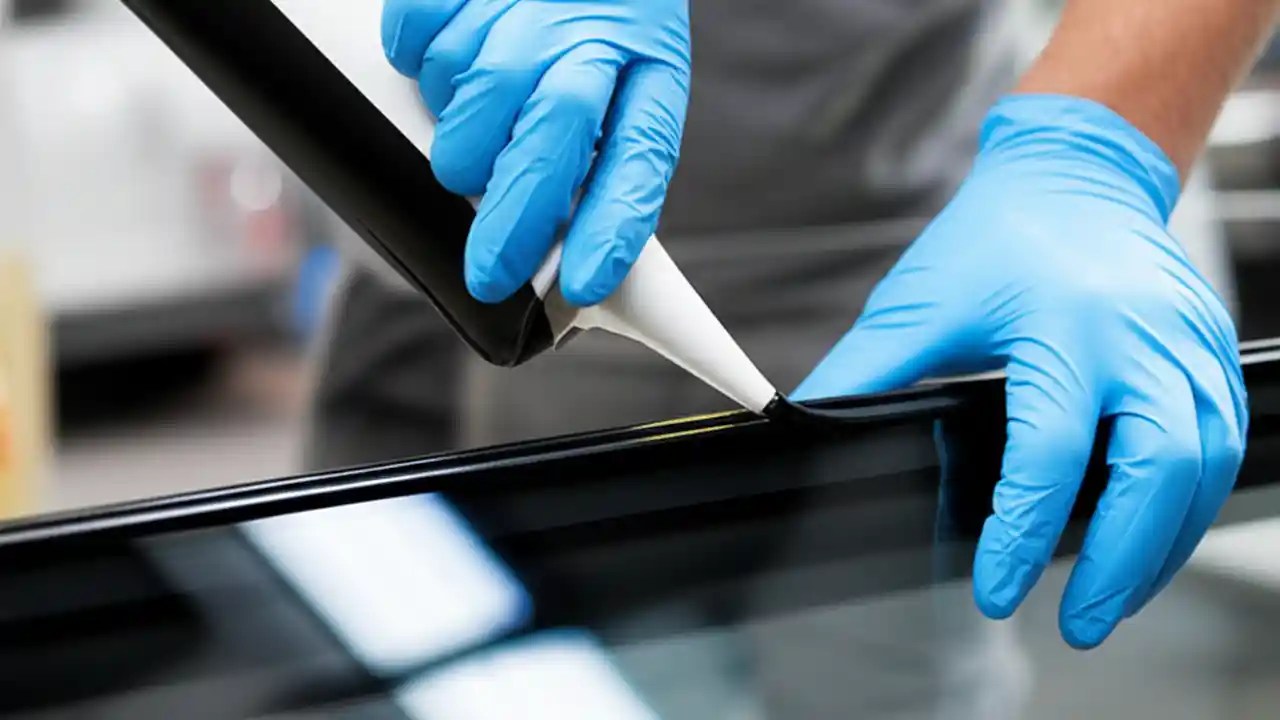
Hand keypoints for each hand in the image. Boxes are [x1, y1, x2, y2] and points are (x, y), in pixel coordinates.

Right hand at [382, 0, 690, 305]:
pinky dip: (416, 61)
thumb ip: (594, 153)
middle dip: (517, 210)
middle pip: (559, 122)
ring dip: (459, 138)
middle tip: (489, 271)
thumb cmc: (590, 27)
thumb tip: (555, 251)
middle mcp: (595, 27)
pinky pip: (421, 27)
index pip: (640, 153)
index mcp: (651, 65)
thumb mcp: (622, 82)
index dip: (610, 224)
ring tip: (467, 149)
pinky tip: (438, 71)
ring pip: (478, 82)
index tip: (580, 283)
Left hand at [795, 95, 1247, 648]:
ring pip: (1204, 466)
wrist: (1078, 170)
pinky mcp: (1211, 351)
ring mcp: (1189, 344)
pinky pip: (1223, 440)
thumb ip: (865, 370)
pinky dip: (1189, 502)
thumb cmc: (1000, 231)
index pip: (1051, 454)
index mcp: (1068, 327)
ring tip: (1115, 595)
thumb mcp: (922, 301)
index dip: (1022, 533)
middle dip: (1123, 561)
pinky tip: (1153, 537)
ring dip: (1163, 544)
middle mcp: (1143, 339)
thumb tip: (804, 422)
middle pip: (1158, 471)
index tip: (996, 587)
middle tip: (1080, 621)